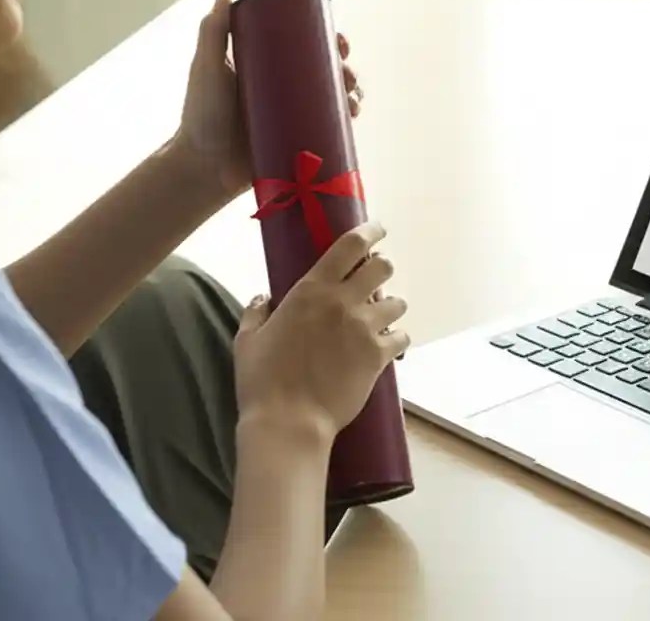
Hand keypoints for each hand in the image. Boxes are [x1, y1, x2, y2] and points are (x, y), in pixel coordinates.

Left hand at [174, 0, 365, 198]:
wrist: (203, 167)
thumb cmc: (200, 116)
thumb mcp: (206, 68)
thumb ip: (212, 32)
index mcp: (265, 68)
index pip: (303, 48)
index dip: (328, 43)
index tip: (341, 42)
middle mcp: (282, 91)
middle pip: (324, 74)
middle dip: (346, 71)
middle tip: (348, 76)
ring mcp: (291, 117)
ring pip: (331, 101)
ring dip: (352, 95)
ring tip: (353, 101)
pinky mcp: (296, 143)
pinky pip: (327, 130)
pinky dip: (345, 123)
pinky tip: (353, 118)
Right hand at [233, 223, 410, 437]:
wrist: (289, 421)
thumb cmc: (262, 380)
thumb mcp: (247, 340)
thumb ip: (256, 312)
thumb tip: (262, 297)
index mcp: (311, 289)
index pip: (351, 245)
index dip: (369, 232)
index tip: (377, 230)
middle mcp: (344, 302)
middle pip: (383, 267)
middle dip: (382, 269)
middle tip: (374, 281)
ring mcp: (365, 329)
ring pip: (397, 302)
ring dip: (390, 307)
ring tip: (379, 319)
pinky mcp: (379, 356)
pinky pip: (402, 337)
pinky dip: (397, 339)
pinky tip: (387, 346)